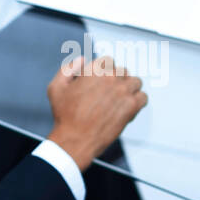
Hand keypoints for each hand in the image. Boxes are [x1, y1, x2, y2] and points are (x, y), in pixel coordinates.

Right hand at [44, 53, 146, 170]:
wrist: (75, 140)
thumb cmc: (64, 115)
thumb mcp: (55, 88)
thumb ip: (67, 69)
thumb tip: (82, 60)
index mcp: (94, 69)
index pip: (108, 61)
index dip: (105, 72)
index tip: (102, 83)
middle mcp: (110, 77)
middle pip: (123, 71)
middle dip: (117, 81)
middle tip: (109, 95)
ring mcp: (123, 91)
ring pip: (135, 82)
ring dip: (129, 90)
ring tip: (120, 101)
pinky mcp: (131, 106)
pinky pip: (143, 97)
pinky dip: (138, 102)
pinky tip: (128, 109)